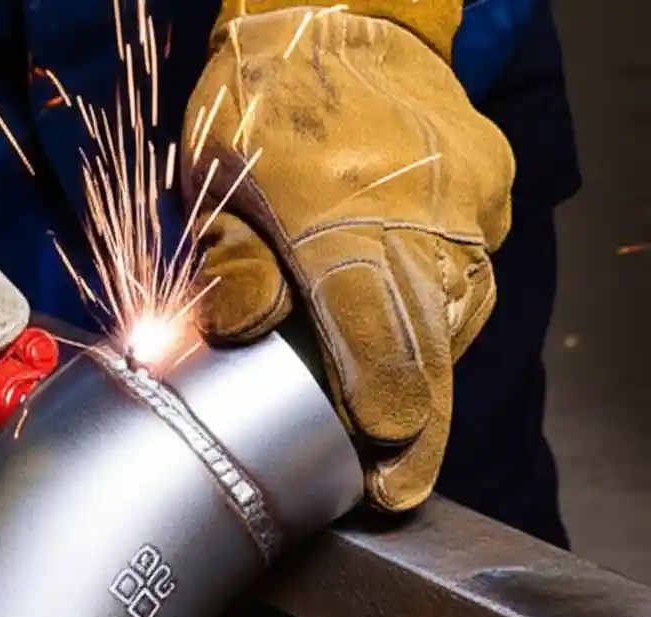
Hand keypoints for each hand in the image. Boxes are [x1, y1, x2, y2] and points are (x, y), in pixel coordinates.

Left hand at [182, 8, 514, 510]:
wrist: (341, 14)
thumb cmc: (262, 99)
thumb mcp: (215, 176)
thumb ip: (229, 259)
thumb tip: (239, 330)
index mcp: (334, 213)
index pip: (370, 330)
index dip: (380, 405)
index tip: (381, 463)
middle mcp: (417, 211)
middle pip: (429, 339)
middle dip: (415, 417)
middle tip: (398, 478)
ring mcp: (468, 198)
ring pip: (462, 309)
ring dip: (428, 362)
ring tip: (397, 412)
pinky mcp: (493, 184)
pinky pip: (476, 266)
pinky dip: (445, 304)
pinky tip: (412, 323)